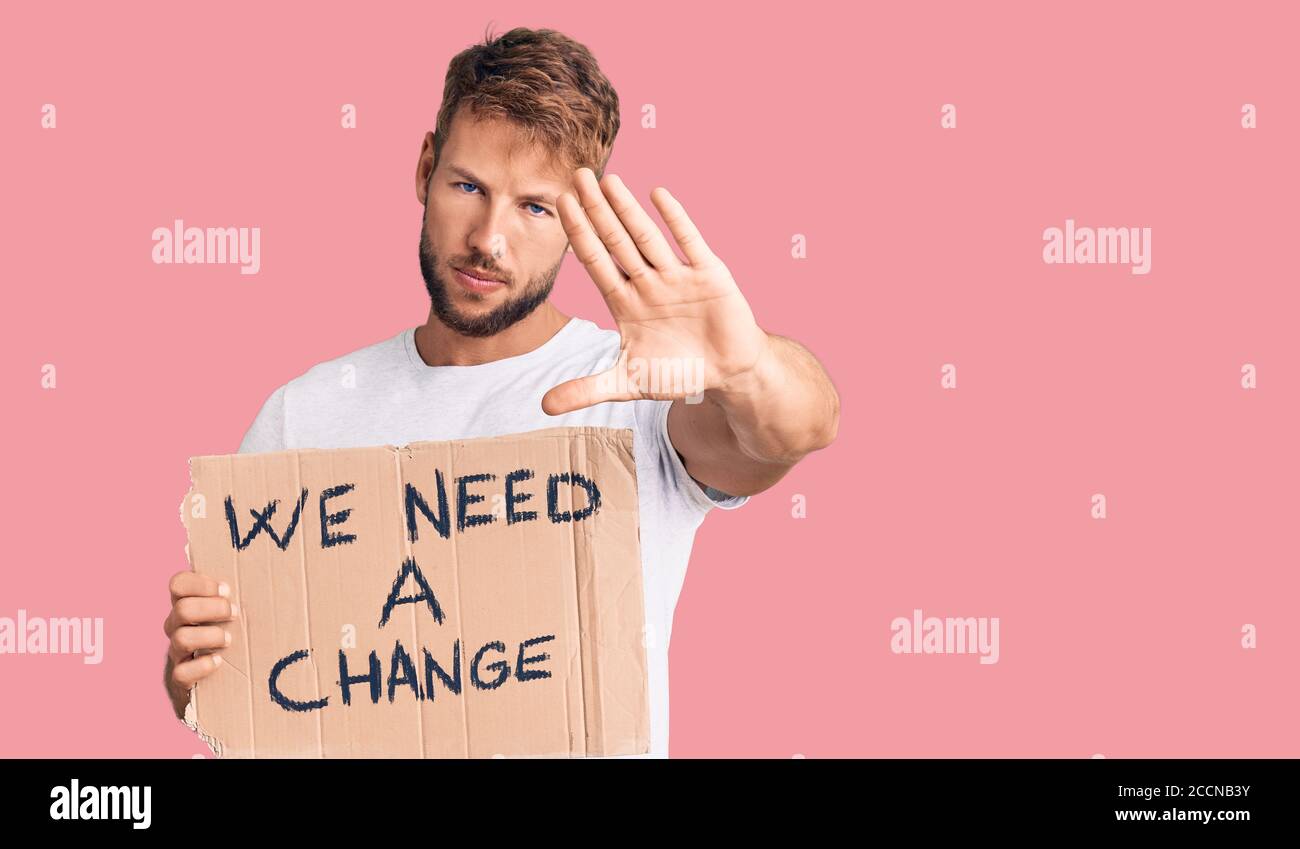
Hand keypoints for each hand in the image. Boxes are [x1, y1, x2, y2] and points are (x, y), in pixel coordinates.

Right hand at [163, 571, 237, 717]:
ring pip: (181, 638)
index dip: (200, 584)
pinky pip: (181, 673)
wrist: (211, 684)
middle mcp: (176, 626)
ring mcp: (176, 652)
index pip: (179, 584)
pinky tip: (218, 662)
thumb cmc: (228, 634)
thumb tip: (272, 573)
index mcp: (186, 604)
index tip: (226, 590)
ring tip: (228, 640)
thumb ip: (238, 594)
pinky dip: (201, 666)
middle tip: (234, 614)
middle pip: (182, 609)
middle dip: (213, 608)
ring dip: (209, 636)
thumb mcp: (229, 612)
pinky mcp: (180, 679)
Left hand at [542, 168, 770, 414]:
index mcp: (625, 303)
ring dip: (628, 210)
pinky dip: (675, 221)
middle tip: (578, 175)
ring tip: (609, 180)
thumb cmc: (678, 372)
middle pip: (615, 241)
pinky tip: (658, 195)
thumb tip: (542, 406)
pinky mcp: (708, 276)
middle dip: (596, 210)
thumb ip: (587, 389)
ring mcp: (676, 277)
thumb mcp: (628, 383)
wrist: (728, 374)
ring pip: (647, 238)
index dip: (578, 233)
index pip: (595, 261)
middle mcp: (647, 283)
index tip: (560, 203)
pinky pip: (689, 243)